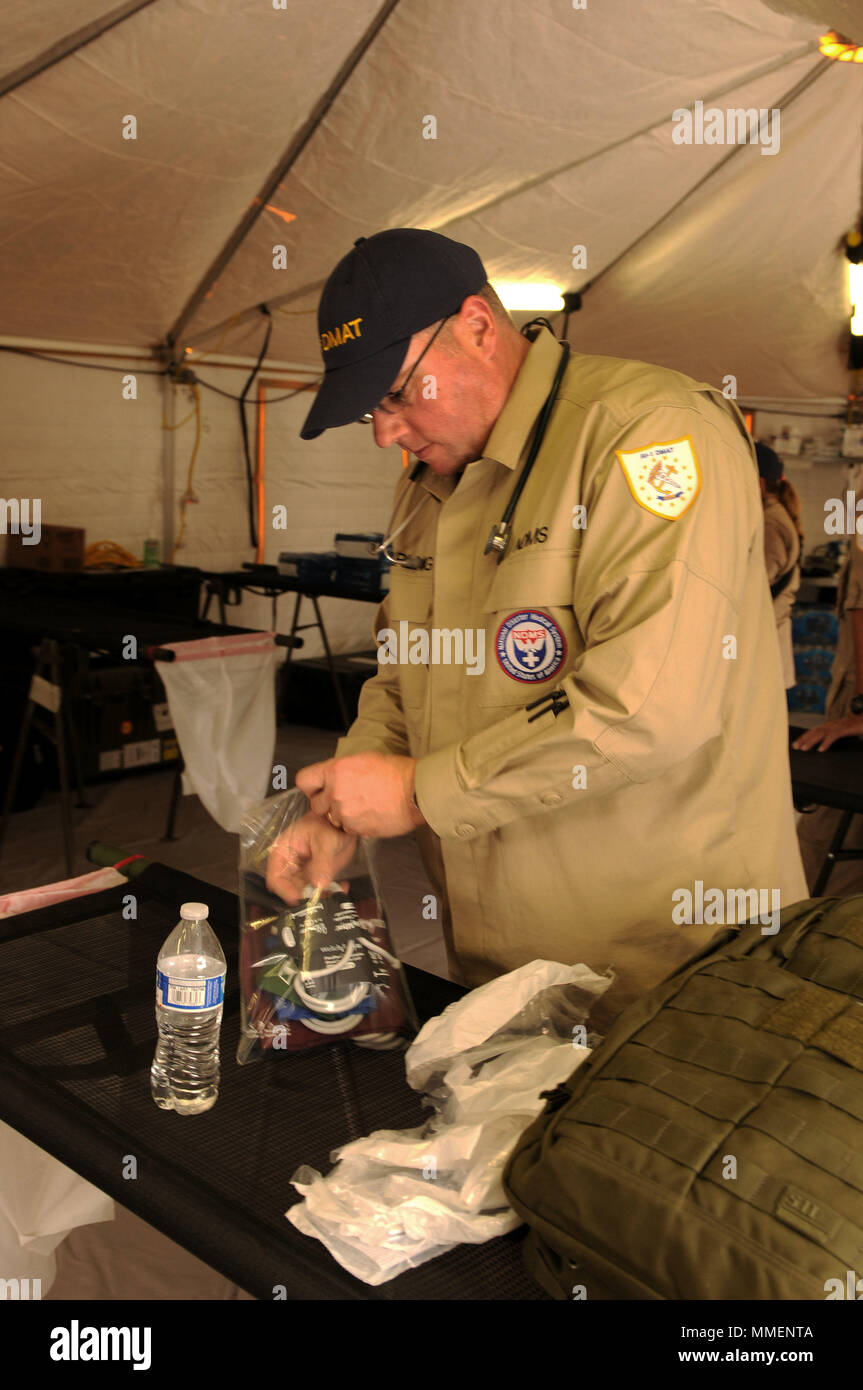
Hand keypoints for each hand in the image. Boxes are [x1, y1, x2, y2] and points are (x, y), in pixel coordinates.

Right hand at [266, 811, 356, 904]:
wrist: (340, 823)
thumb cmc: (326, 824)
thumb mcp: (324, 840)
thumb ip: (322, 861)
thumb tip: (319, 884)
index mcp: (282, 855)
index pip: (275, 879)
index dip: (285, 892)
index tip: (301, 899)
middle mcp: (290, 868)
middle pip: (290, 892)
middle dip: (305, 899)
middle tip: (321, 903)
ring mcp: (303, 875)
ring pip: (306, 895)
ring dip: (320, 899)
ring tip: (335, 895)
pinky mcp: (316, 878)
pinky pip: (320, 892)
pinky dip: (331, 893)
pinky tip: (343, 888)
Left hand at [296, 752, 426, 837]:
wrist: (416, 790)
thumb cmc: (396, 772)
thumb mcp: (363, 759)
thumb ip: (342, 771)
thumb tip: (332, 778)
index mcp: (335, 770)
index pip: (304, 780)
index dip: (311, 787)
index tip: (318, 789)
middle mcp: (335, 792)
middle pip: (315, 805)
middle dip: (327, 805)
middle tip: (344, 801)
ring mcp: (344, 812)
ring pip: (332, 820)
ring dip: (342, 817)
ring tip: (362, 808)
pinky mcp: (356, 829)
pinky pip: (348, 830)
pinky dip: (356, 826)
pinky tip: (371, 816)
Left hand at [793, 714, 862, 751]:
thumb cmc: (856, 726)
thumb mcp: (843, 731)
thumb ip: (833, 735)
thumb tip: (824, 743)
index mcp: (830, 725)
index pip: (814, 731)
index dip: (805, 737)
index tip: (796, 744)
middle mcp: (832, 724)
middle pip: (815, 731)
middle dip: (804, 739)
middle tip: (795, 746)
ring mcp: (838, 726)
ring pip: (821, 733)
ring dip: (811, 741)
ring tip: (804, 748)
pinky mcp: (845, 728)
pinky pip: (833, 736)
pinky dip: (826, 742)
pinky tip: (821, 749)